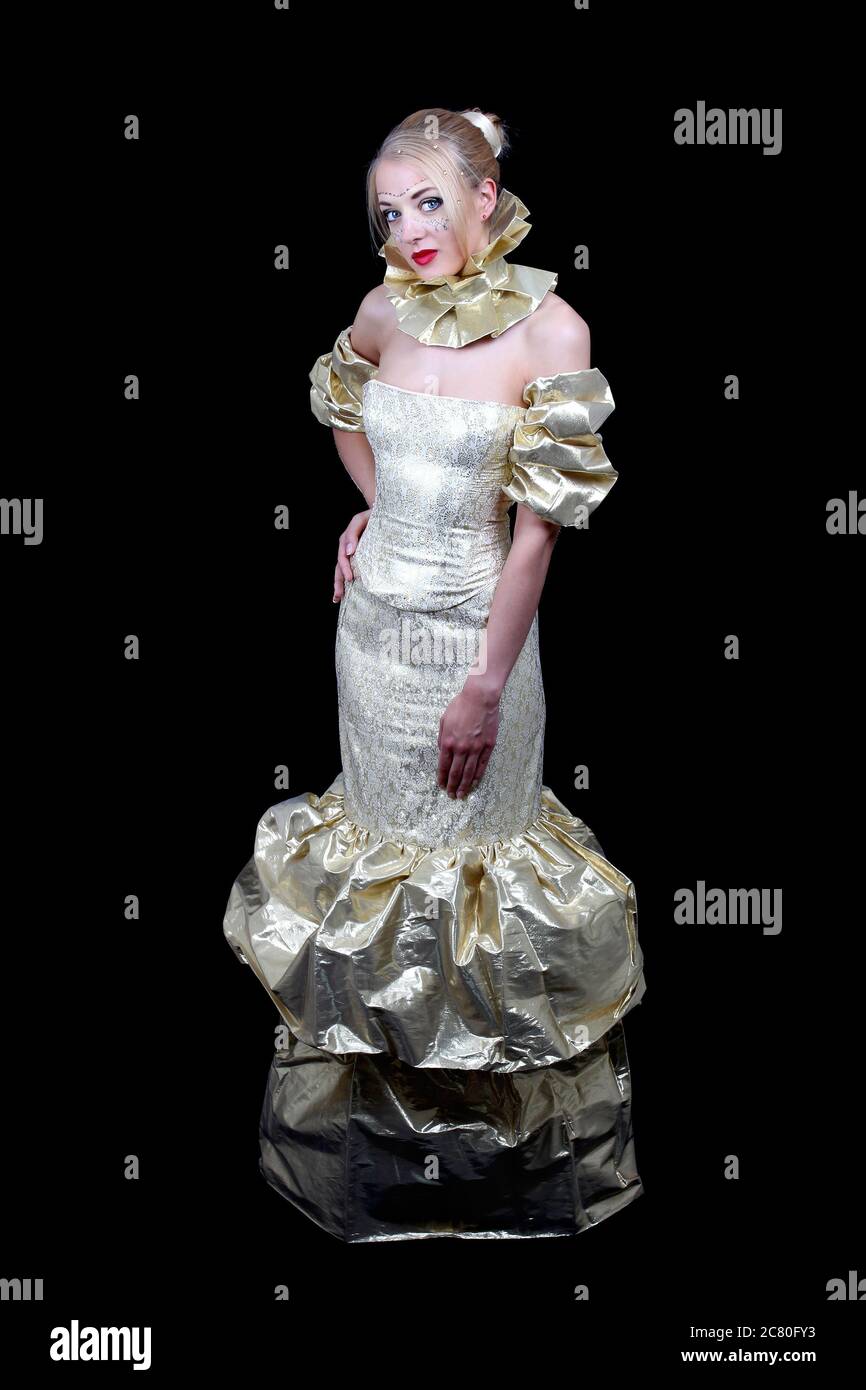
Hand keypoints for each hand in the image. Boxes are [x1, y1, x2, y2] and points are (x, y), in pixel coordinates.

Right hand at [334, 510, 370, 601]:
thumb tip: (349, 551)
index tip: (350, 578)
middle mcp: (347, 548)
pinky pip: (352, 569)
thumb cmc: (371, 516)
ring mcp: (352, 553)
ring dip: (340, 584)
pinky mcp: (360, 557)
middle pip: (339, 567)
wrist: (381, 513)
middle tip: (338, 597)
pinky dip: (348, 580)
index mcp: (346, 540)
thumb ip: (353, 533)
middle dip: (338, 583)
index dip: (345, 568)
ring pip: (343, 571)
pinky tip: (349, 591)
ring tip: (338, 598)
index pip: (342, 557)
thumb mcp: (360, 520)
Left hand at [437, 680, 499, 798]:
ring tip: (462, 795)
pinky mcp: (488, 746)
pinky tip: (475, 783)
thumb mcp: (444, 720)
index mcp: (448, 742)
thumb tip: (442, 751)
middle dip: (452, 786)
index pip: (443, 766)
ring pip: (469, 772)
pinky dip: (478, 776)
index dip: (442, 778)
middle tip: (451, 795)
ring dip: (465, 785)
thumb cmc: (460, 706)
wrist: (480, 698)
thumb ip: (442, 738)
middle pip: (456, 772)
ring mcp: (476, 748)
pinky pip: (482, 765)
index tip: (441, 786)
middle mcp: (461, 748)